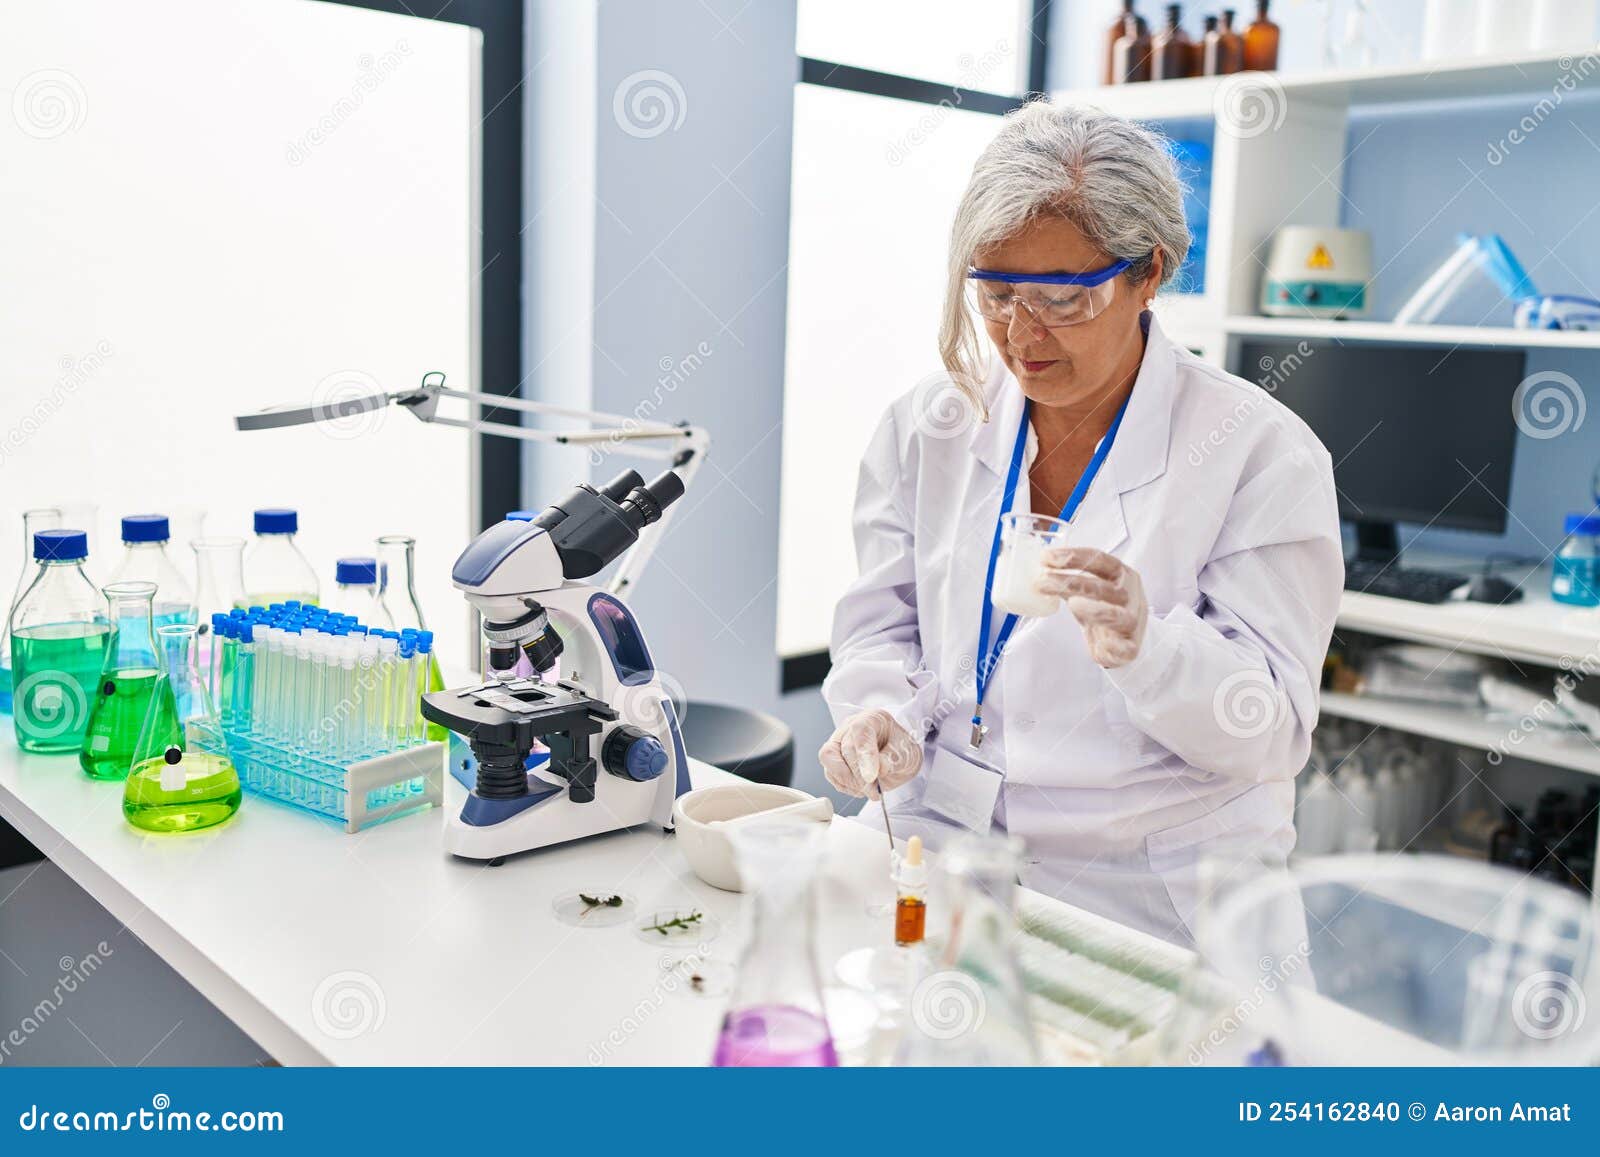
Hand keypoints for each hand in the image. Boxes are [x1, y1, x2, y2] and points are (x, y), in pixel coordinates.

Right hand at [819, 709, 922, 797]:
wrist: (896, 755)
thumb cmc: (901, 750)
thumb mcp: (907, 754)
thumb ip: (893, 759)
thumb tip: (880, 769)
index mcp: (873, 718)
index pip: (861, 731)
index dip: (865, 755)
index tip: (871, 777)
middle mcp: (850, 726)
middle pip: (846, 748)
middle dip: (859, 775)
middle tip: (874, 791)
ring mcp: (838, 741)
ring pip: (829, 759)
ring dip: (849, 781)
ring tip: (869, 790)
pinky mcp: (833, 758)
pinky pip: (830, 773)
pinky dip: (845, 786)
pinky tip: (861, 788)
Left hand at [1036, 547, 1148, 668]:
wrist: (1125, 638)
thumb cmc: (1103, 607)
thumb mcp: (1087, 589)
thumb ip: (1066, 580)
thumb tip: (1035, 572)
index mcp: (1121, 574)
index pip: (1100, 559)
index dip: (1073, 557)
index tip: (1046, 557)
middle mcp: (1130, 595)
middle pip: (1104, 587)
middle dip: (1072, 583)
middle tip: (1043, 582)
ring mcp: (1133, 621)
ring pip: (1120, 616)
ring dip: (1095, 610)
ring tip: (1072, 604)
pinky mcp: (1131, 647)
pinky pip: (1125, 647)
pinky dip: (1112, 646)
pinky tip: (1101, 644)